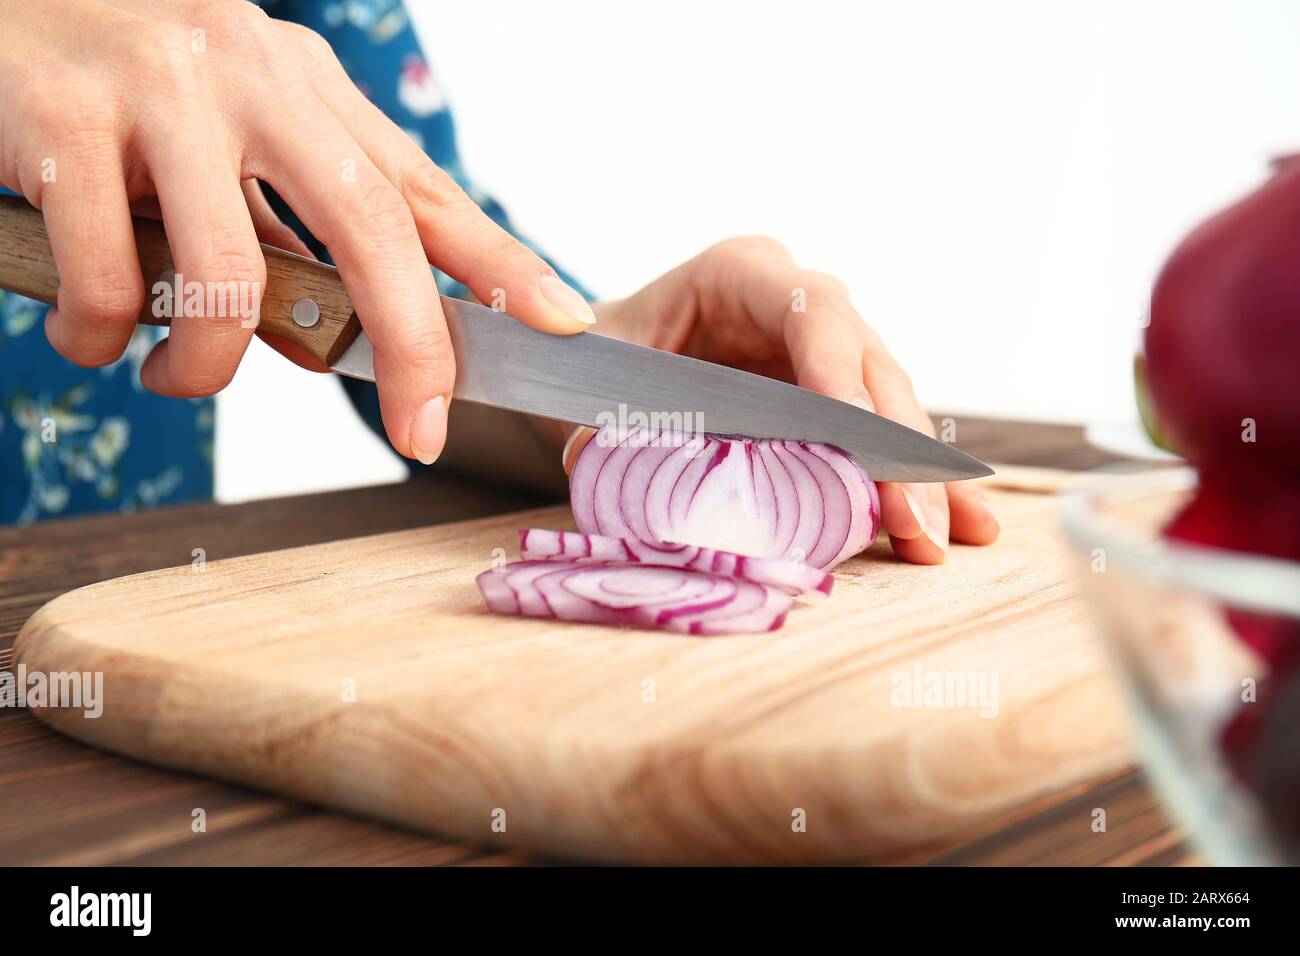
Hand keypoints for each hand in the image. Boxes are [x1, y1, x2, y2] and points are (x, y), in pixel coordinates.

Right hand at [0, 0, 595, 462]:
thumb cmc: (127, 81)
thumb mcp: (234, 132)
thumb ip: (289, 228)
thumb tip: (321, 346)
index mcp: (302, 86)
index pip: (422, 186)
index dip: (502, 261)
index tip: (565, 323)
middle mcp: (249, 75)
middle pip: (370, 226)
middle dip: (412, 347)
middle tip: (419, 430)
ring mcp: (159, 92)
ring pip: (230, 280)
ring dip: (207, 369)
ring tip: (172, 376)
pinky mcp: (63, 121)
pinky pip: (110, 281)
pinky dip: (101, 337)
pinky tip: (89, 332)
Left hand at [568, 237, 998, 563]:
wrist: (594, 364)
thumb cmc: (593, 359)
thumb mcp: (588, 380)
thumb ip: (599, 413)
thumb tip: (600, 459)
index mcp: (739, 273)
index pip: (812, 310)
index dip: (843, 376)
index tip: (863, 446)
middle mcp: (793, 303)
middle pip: (866, 365)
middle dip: (894, 450)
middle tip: (916, 523)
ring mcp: (818, 352)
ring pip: (885, 407)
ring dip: (914, 476)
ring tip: (945, 538)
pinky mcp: (828, 398)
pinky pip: (877, 439)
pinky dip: (910, 483)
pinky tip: (961, 525)